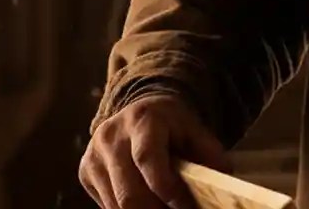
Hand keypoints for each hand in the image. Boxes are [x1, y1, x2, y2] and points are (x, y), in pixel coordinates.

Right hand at [79, 94, 230, 208]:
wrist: (140, 110)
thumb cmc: (172, 124)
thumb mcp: (195, 129)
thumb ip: (210, 153)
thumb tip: (223, 179)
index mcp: (142, 120)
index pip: (148, 159)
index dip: (167, 188)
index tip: (186, 207)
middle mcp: (111, 136)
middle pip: (129, 191)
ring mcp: (94, 155)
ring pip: (116, 204)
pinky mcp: (85, 172)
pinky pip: (106, 205)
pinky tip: (149, 208)